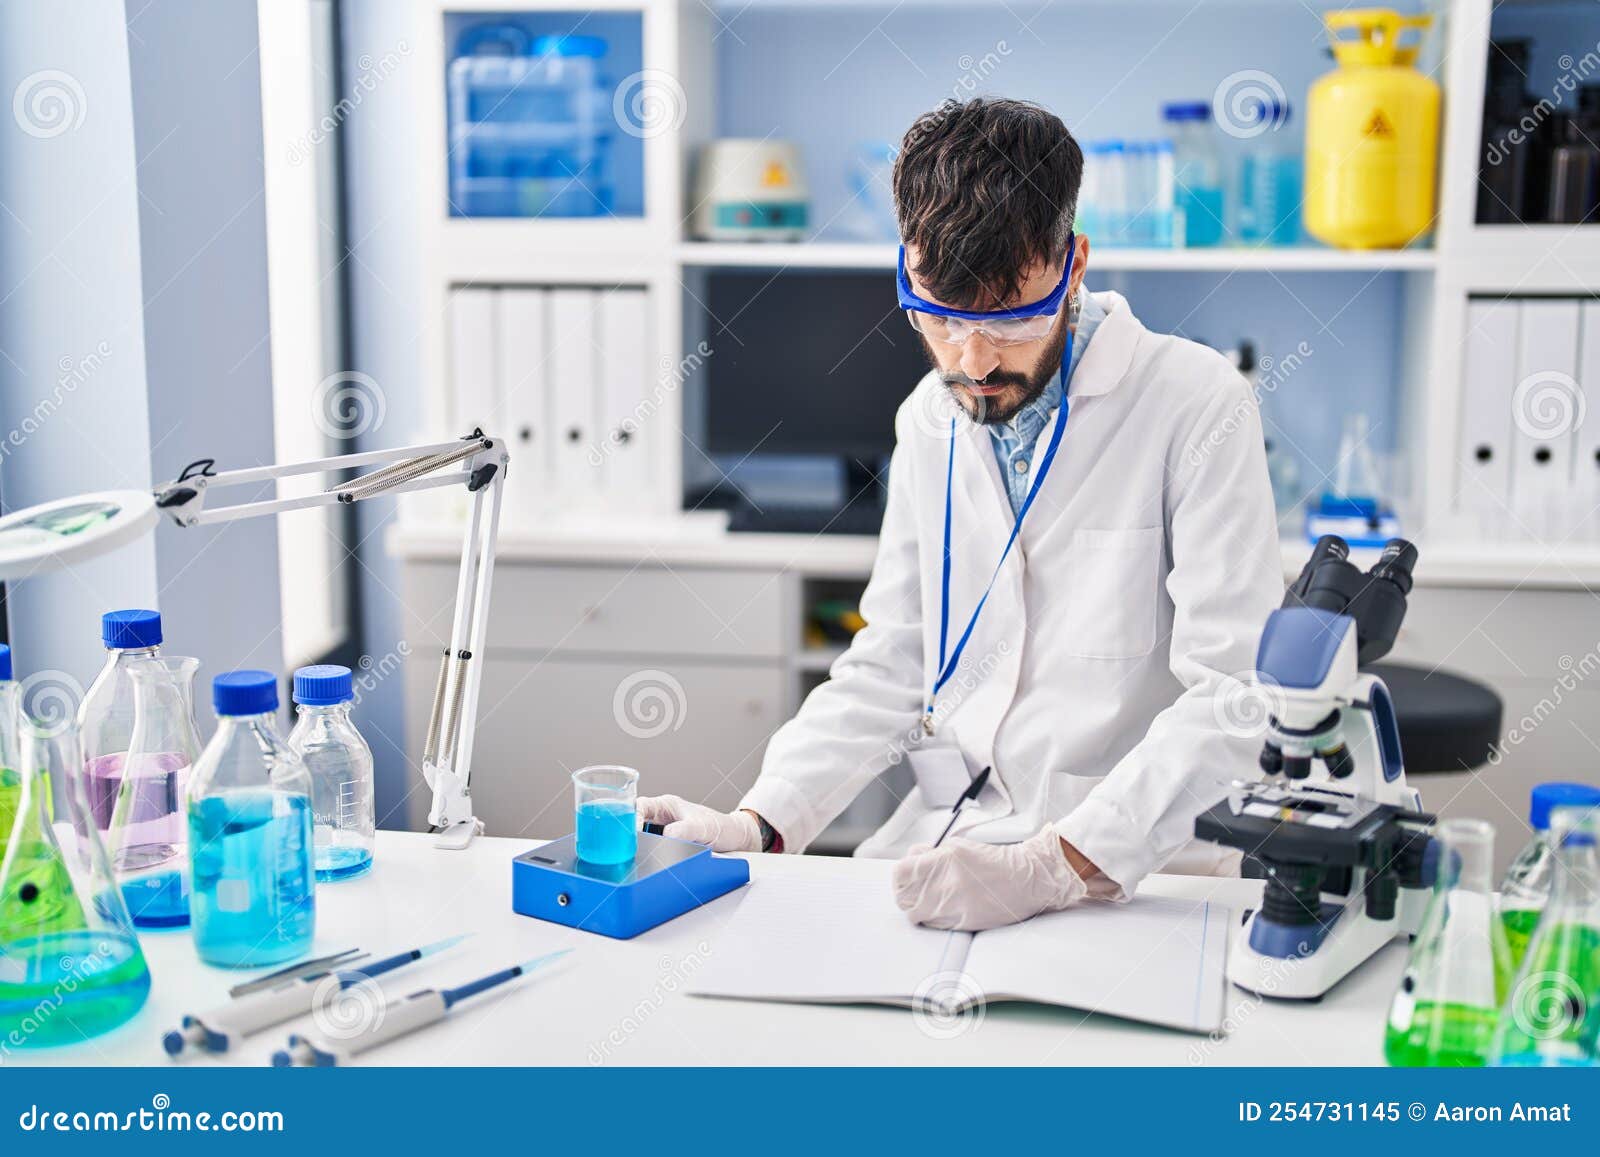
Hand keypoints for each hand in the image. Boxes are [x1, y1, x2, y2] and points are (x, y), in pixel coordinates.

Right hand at [636, 795, 763, 852]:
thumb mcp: (703, 828)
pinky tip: (645, 861)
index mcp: (667, 805)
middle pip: (634, 820)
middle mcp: (662, 815)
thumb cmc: (720, 827)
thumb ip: (686, 830)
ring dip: (635, 845)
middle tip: (626, 848)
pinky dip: (645, 853)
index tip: (630, 834)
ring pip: (640, 836)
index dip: (631, 818)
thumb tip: (666, 835)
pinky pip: (649, 847)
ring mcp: (662, 830)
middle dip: (627, 834)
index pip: (640, 806)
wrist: (734, 839)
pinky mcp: (666, 843)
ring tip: (633, 856)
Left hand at [891, 825, 1087, 930]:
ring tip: (926, 899)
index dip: (899, 875)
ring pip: (915, 914)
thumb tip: (911, 860)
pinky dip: (931, 917)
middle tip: (910, 889)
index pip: (902, 872)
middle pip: (903, 897)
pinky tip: (941, 908)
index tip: (903, 875)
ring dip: (916, 906)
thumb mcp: (959, 847)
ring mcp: (955, 905)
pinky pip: (934, 924)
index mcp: (945, 860)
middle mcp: (948, 884)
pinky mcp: (964, 923)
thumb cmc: (994, 861)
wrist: (1026, 879)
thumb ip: (931, 854)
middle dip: (903, 892)